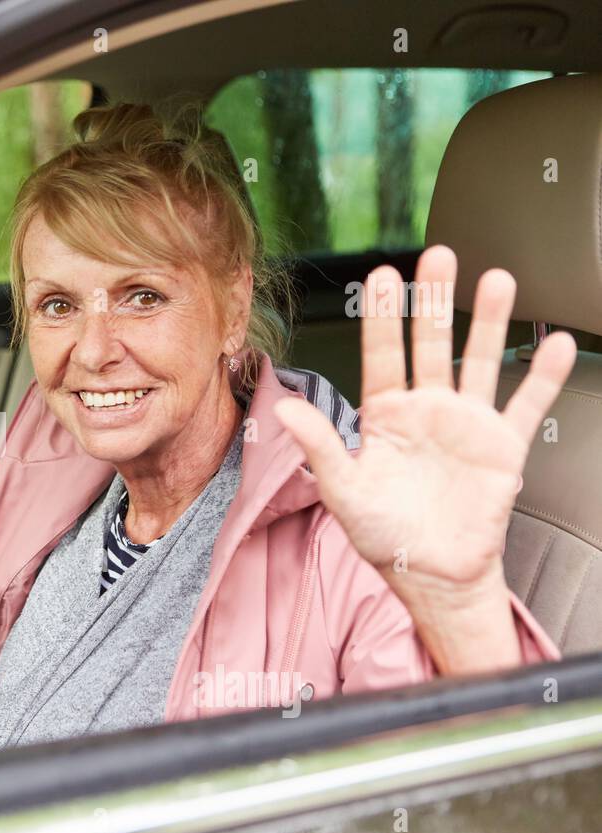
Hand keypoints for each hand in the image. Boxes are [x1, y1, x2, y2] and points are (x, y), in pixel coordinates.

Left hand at [274, 246, 575, 672]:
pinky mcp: (502, 447)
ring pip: (479, 361)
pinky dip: (542, 377)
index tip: (382, 276)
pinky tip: (555, 345)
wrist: (431, 573)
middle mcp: (425, 411)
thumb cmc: (383, 535)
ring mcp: (465, 424)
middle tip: (438, 256)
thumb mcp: (343, 490)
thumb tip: (282, 410)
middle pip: (430, 344)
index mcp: (384, 417)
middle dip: (433, 301)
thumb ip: (319, 446)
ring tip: (495, 280)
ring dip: (488, 322)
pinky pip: (525, 405)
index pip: (381, 355)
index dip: (381, 317)